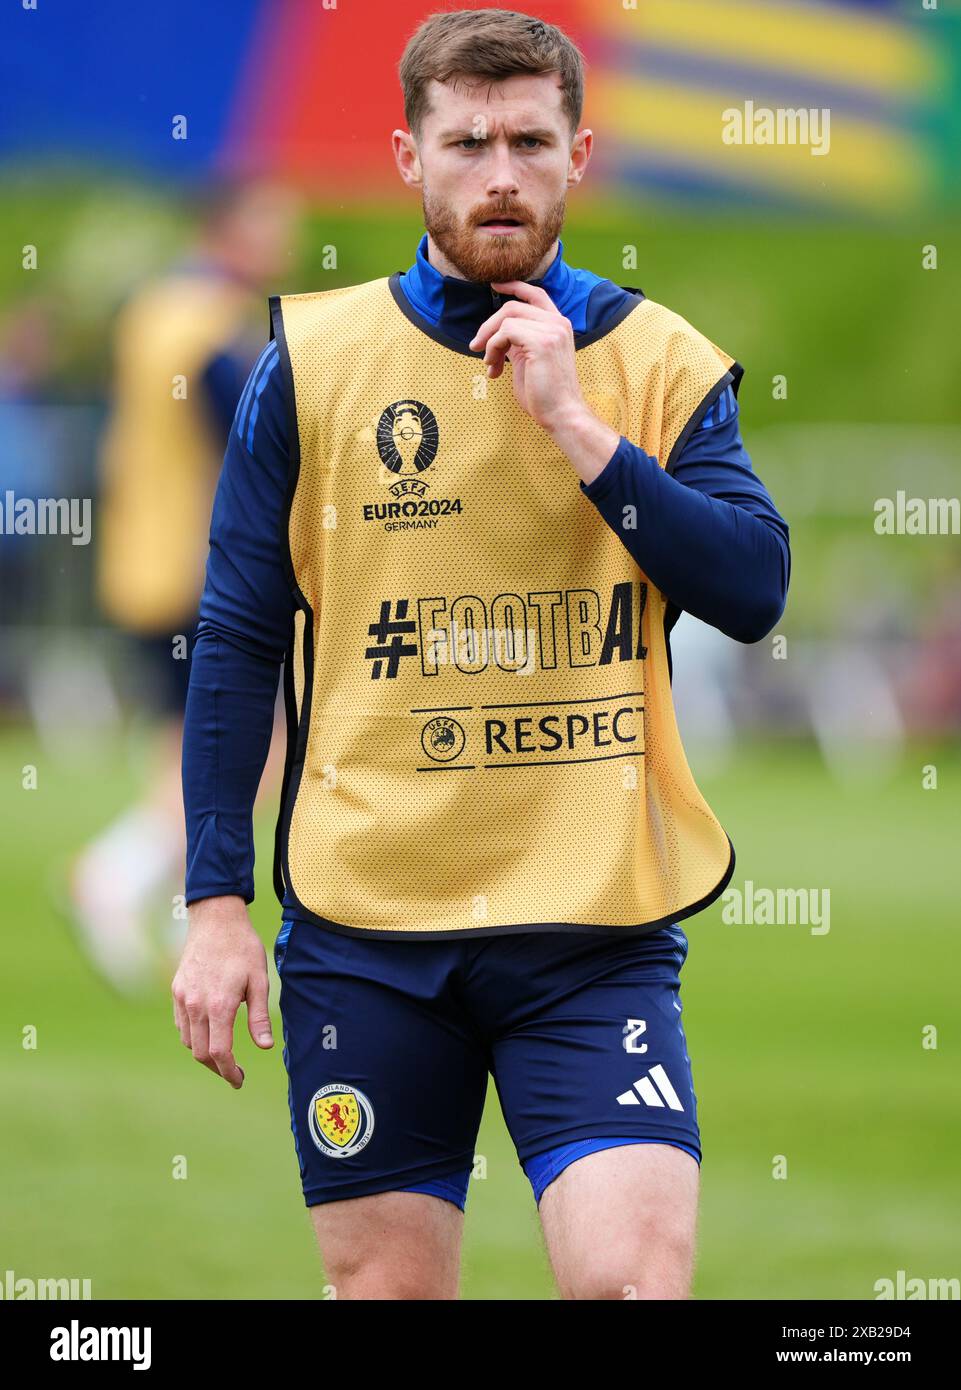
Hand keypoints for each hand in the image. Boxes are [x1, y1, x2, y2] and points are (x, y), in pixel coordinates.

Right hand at [171, 896, 273, 1088]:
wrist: (215, 920)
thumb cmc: (242, 948)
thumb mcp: (259, 980)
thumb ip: (258, 1016)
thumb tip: (265, 1047)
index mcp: (219, 1005)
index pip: (219, 1052)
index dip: (229, 1071)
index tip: (239, 1080)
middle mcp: (196, 1005)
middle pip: (200, 1053)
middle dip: (217, 1068)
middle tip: (234, 1071)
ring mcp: (183, 998)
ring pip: (188, 1041)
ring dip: (203, 1053)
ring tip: (223, 1055)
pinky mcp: (176, 991)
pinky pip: (181, 1024)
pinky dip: (193, 1036)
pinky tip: (208, 1033)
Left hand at [470, 280, 619, 485]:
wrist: (561, 414)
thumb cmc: (545, 394)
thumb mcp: (530, 359)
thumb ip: (519, 341)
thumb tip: (496, 335)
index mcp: (558, 325)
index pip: (536, 294)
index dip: (514, 286)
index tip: (494, 286)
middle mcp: (558, 323)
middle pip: (514, 305)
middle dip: (489, 325)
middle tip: (477, 346)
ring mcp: (551, 330)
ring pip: (507, 318)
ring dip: (490, 340)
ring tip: (488, 363)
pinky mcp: (540, 341)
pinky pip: (505, 332)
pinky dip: (493, 348)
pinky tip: (493, 367)